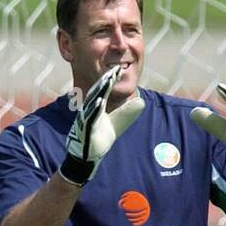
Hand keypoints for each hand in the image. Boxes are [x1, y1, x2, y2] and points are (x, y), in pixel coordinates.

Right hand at [58, 64, 144, 185]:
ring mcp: (86, 119)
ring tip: (108, 80)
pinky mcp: (85, 129)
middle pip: (97, 93)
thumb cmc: (100, 138)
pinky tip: (99, 101)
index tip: (117, 70)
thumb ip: (128, 112)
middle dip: (105, 82)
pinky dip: (94, 109)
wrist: (88, 155)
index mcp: (96, 107)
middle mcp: (89, 110)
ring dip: (100, 91)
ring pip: (93, 102)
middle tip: (113, 70)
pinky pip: (89, 118)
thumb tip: (141, 101)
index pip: (103, 91)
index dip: (110, 81)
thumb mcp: (118, 123)